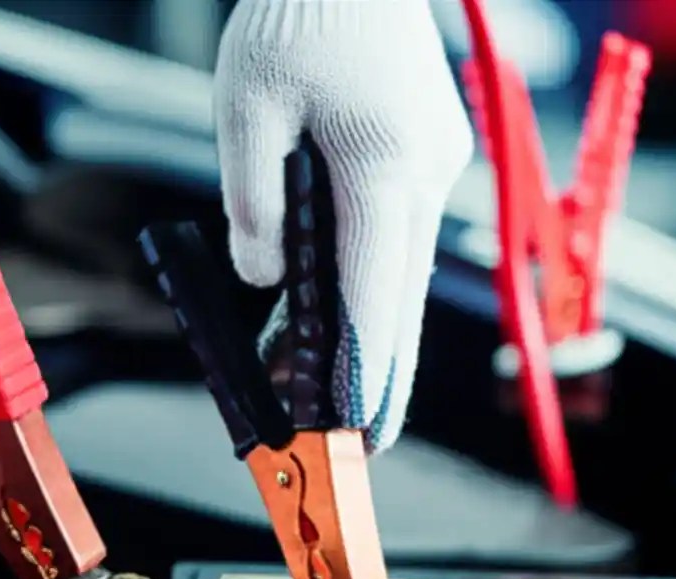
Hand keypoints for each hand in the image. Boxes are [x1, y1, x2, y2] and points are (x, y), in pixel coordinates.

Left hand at [214, 0, 472, 452]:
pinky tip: (328, 311)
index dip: (363, 368)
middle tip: (362, 440)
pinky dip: (367, 283)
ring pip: (400, 272)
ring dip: (370, 332)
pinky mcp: (421, 153)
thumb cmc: (294, 22)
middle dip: (382, 374)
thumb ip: (253, 201)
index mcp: (380, 166)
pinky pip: (393, 236)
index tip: (353, 426)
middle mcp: (420, 174)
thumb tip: (266, 277)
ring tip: (330, 390)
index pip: (373, 292)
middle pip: (399, 298)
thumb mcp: (246, 109)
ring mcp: (430, 163)